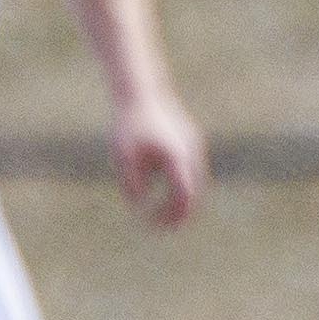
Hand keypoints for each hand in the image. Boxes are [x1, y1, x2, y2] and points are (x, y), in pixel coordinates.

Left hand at [113, 86, 206, 227]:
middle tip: (160, 227)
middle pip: (193, 192)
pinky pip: (190, 170)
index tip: (155, 226)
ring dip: (180, 199)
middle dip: (178, 212)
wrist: (141, 92)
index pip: (183, 195)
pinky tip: (164, 194)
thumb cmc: (128, 125)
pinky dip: (180, 185)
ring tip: (160, 215)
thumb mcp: (124, 157)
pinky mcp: (191, 140)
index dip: (172, 214)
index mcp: (176, 158)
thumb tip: (137, 206)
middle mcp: (191, 152)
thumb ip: (132, 183)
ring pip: (194, 181)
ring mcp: (194, 145)